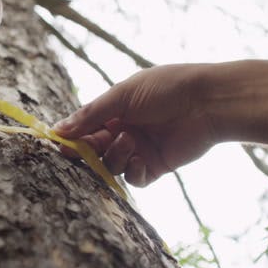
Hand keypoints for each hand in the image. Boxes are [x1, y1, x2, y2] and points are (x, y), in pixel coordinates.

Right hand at [53, 64, 217, 186]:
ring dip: (115, 156)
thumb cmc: (167, 88)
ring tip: (129, 141)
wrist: (208, 102)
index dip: (72, 137)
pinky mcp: (157, 166)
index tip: (60, 144)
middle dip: (88, 150)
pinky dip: (133, 171)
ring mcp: (141, 149)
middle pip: (95, 150)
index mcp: (116, 111)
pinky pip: (135, 178)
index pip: (85, 128)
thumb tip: (59, 129)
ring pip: (112, 165)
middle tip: (83, 150)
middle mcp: (125, 130)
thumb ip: (91, 114)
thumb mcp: (123, 95)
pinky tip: (140, 159)